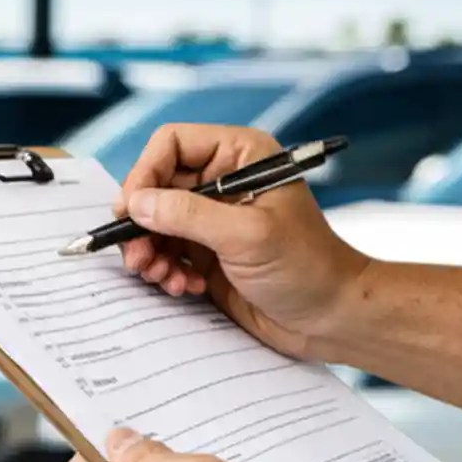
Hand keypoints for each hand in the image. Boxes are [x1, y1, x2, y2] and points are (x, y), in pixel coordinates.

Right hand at [116, 124, 370, 356]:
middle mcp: (223, 179)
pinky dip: (165, 269)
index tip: (130, 210)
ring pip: (155, 221)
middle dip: (142, 222)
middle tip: (137, 256)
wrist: (331, 318)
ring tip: (161, 276)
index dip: (145, 173)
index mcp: (240, 155)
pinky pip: (166, 251)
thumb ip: (187, 215)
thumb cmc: (306, 267)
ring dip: (150, 251)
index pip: (172, 144)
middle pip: (156, 184)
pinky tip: (184, 286)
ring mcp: (213, 217)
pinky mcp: (208, 251)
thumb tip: (137, 203)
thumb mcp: (246, 236)